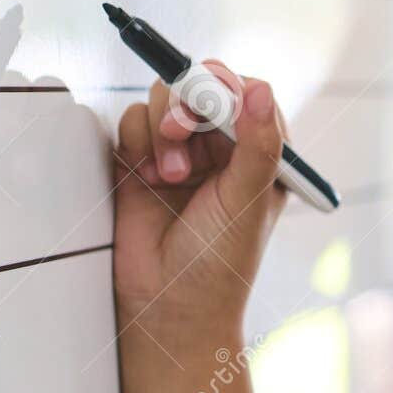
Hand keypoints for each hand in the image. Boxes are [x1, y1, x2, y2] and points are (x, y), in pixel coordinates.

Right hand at [112, 60, 289, 337]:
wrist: (165, 305)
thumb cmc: (219, 264)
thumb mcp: (248, 202)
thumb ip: (257, 145)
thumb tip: (261, 89)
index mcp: (260, 154)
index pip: (248, 93)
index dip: (227, 88)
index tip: (212, 104)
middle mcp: (221, 148)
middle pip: (200, 87)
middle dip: (186, 102)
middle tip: (177, 129)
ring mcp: (179, 152)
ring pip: (163, 100)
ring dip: (161, 129)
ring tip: (170, 177)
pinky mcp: (139, 161)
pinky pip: (132, 121)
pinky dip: (137, 140)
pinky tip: (148, 179)